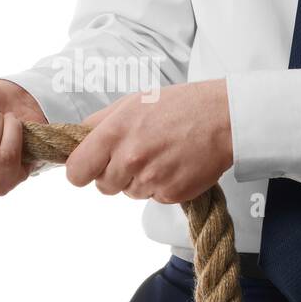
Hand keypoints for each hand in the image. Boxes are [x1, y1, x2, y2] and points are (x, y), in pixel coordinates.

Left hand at [65, 79, 231, 203]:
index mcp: (113, 134)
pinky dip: (162, 186)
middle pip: (103, 186)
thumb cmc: (178, 106)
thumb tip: (75, 141)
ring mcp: (151, 178)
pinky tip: (174, 165)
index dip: (81, 172)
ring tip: (160, 155)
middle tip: (136, 155)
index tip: (90, 167)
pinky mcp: (171, 193)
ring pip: (129, 193)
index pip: (75, 172)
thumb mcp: (131, 103)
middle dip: (114, 175)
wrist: (225, 117)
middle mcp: (129, 158)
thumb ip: (98, 124)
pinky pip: (153, 198)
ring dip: (139, 180)